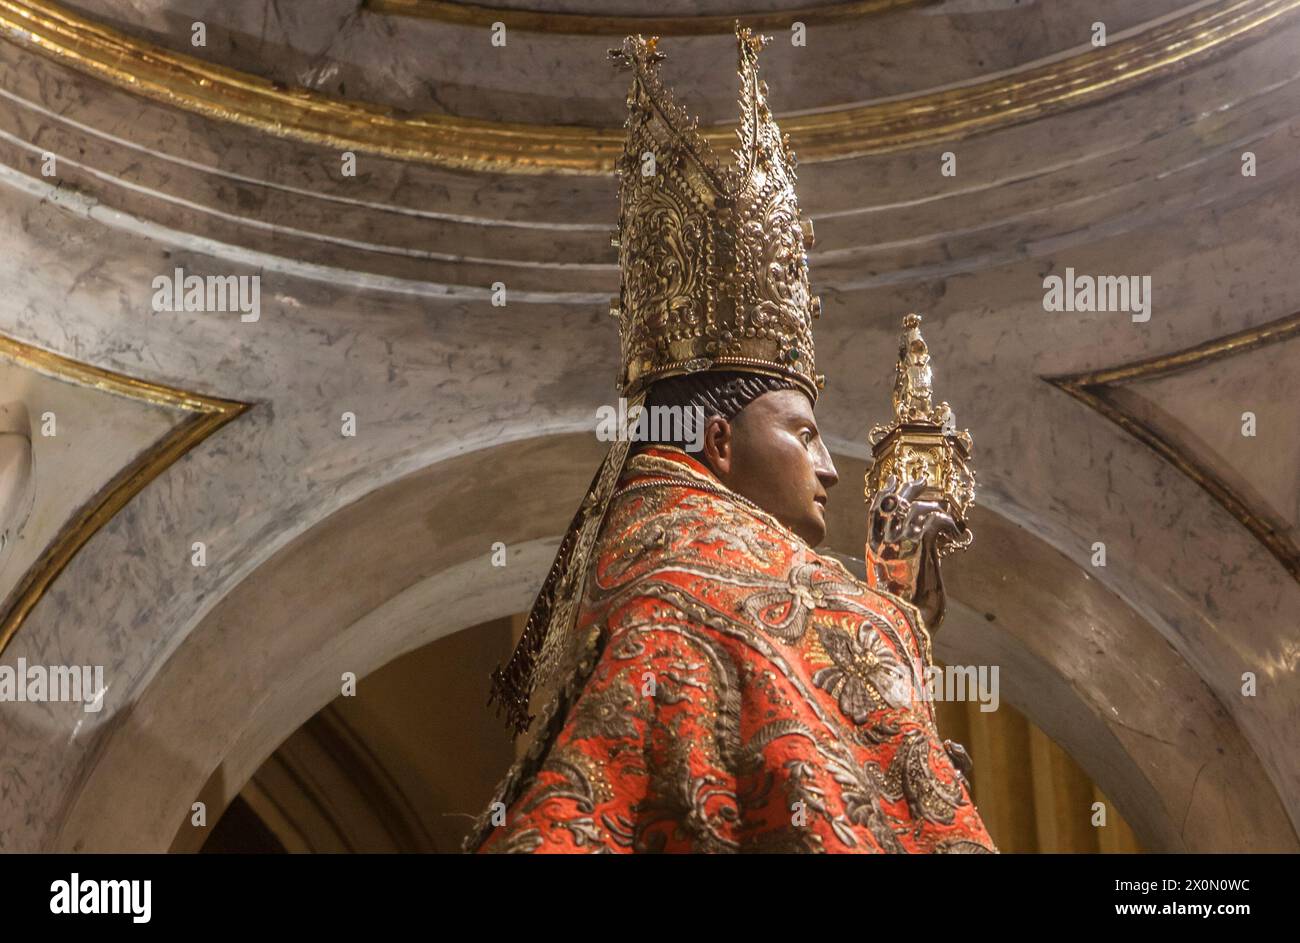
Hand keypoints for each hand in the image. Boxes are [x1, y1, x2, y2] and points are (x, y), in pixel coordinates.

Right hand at [866, 475, 964, 630]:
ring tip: (946, 512)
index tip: (892, 484)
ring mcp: (898, 542)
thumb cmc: (903, 610)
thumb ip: (902, 557)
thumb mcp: (895, 579)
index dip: (884, 495)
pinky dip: (949, 523)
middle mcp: (882, 542)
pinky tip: (956, 535)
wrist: (904, 626)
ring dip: (933, 505)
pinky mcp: (918, 545)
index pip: (875, 512)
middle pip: (892, 502)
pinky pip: (934, 520)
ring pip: (914, 507)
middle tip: (921, 481)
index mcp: (873, 550)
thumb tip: (922, 542)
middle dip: (907, 489)